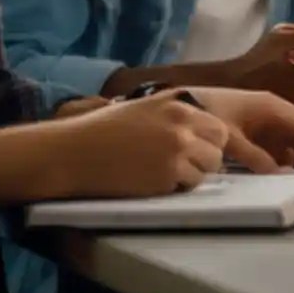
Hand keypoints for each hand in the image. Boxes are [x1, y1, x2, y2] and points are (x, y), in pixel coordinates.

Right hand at [58, 89, 229, 197]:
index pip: (217, 126)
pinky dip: (176, 187)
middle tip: (185, 164)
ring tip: (166, 173)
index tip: (196, 148)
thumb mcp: (143, 108)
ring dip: (193, 174)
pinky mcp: (168, 175)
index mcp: (177, 105)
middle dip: (206, 158)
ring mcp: (178, 150)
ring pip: (208, 168)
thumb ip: (173, 112)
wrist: (75, 152)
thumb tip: (197, 125)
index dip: (209, 140)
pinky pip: (189, 185)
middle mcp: (182, 125)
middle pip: (218, 147)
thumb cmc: (102, 130)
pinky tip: (154, 180)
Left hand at [188, 87, 293, 172]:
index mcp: (275, 107)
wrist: (183, 106)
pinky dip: (284, 163)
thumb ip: (254, 156)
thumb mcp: (229, 137)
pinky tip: (279, 178)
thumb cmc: (208, 114)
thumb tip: (279, 175)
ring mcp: (269, 123)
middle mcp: (278, 113)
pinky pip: (281, 148)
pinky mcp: (260, 133)